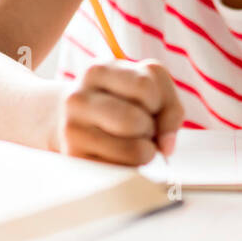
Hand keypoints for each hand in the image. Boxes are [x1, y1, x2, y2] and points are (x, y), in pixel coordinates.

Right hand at [50, 58, 184, 164]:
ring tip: (135, 142)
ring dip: (146, 151)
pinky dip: (133, 166)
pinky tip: (122, 156)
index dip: (160, 102)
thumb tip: (166, 145)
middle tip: (144, 129)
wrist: (71, 121)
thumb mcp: (147, 90)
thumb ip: (169, 109)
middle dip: (151, 130)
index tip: (152, 107)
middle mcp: (78, 98)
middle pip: (135, 120)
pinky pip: (122, 169)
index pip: (145, 87)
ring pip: (133, 149)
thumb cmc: (120, 103)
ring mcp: (72, 130)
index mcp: (98, 71)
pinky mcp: (76, 159)